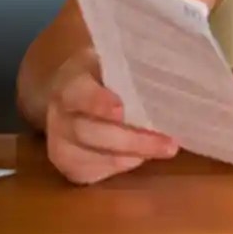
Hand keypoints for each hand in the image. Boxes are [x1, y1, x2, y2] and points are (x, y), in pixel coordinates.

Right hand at [44, 49, 179, 184]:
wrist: (72, 98)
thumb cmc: (104, 75)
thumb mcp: (112, 61)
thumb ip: (132, 67)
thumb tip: (174, 67)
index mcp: (69, 82)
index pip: (77, 93)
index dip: (97, 102)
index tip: (120, 109)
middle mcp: (58, 116)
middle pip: (89, 133)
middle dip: (132, 140)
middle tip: (169, 143)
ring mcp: (59, 145)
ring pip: (94, 158)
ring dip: (134, 156)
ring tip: (168, 149)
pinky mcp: (70, 168)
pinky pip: (96, 173)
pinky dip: (124, 165)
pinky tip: (145, 157)